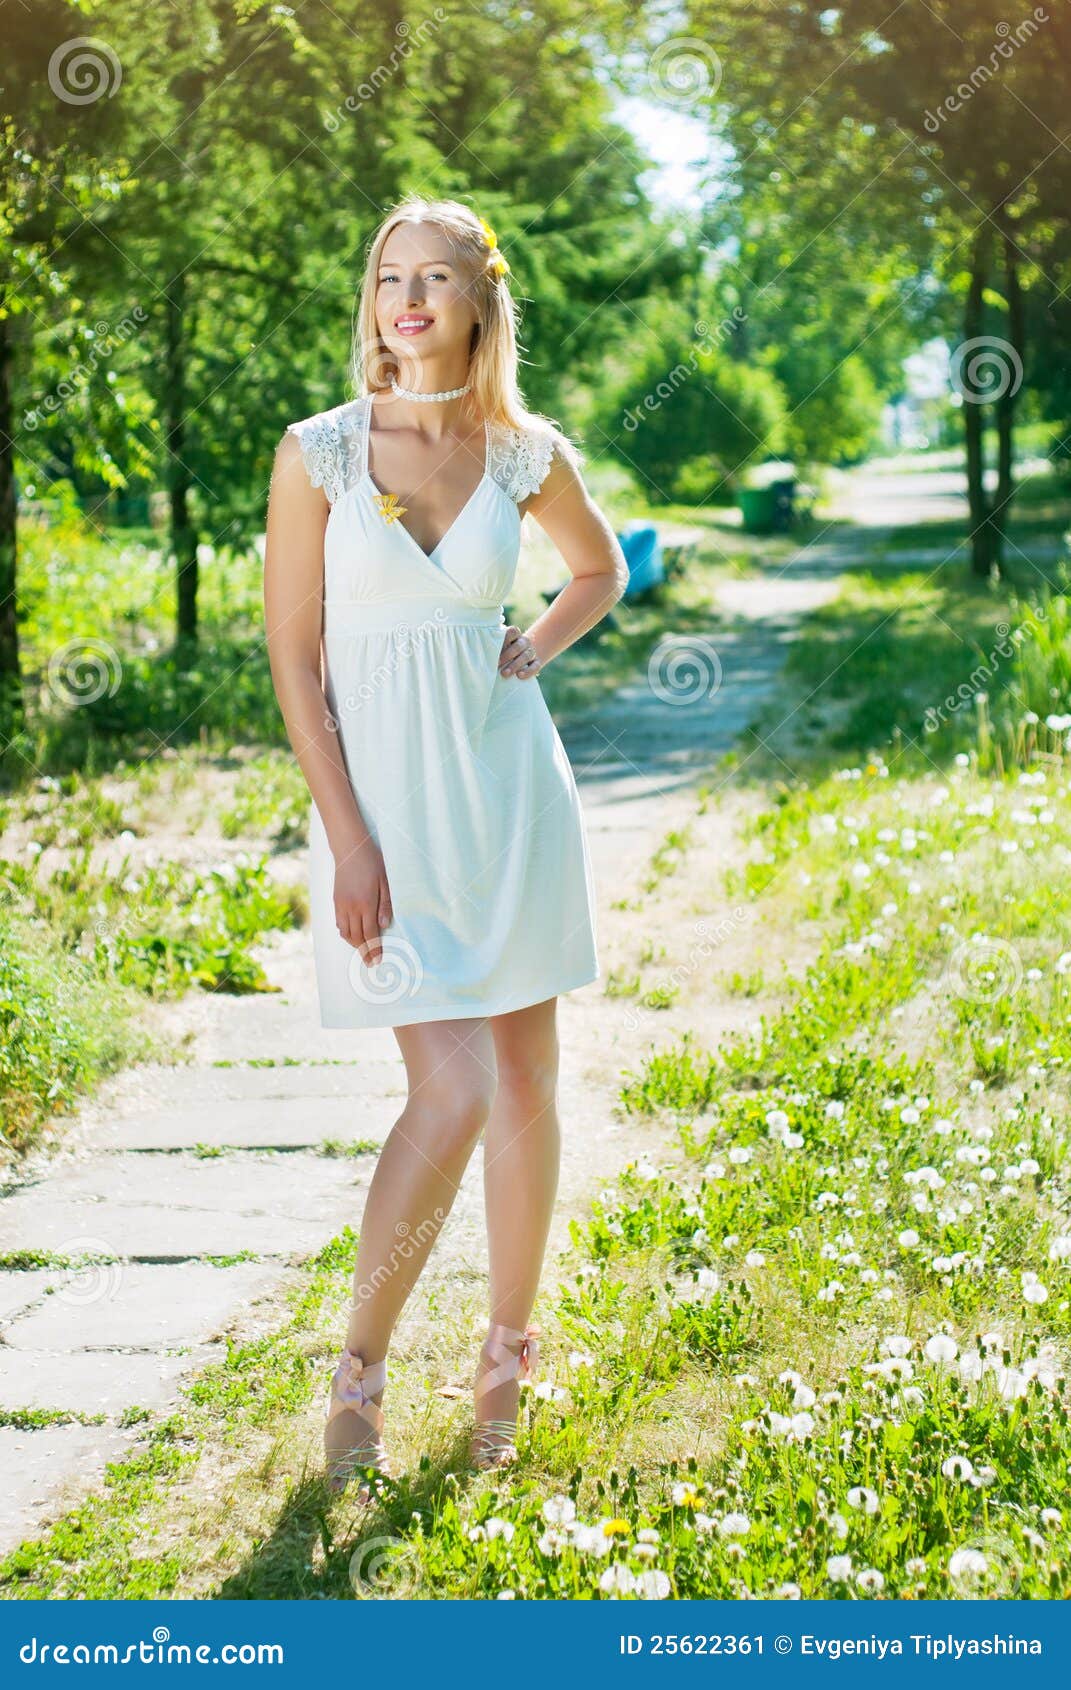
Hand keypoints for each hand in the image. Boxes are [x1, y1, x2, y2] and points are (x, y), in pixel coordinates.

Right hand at [332, 837, 392, 965]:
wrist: (350, 848)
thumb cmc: (372, 862)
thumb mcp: (386, 882)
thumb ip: (386, 905)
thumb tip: (384, 926)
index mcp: (366, 904)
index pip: (370, 934)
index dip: (374, 949)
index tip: (376, 961)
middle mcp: (351, 908)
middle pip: (357, 937)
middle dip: (364, 951)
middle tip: (370, 962)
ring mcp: (341, 905)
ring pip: (345, 932)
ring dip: (354, 943)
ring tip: (363, 950)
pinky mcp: (335, 901)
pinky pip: (339, 923)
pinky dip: (345, 932)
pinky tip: (352, 934)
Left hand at [498, 624, 542, 679]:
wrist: (522, 655)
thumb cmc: (505, 650)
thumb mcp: (501, 645)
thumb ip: (494, 645)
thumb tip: (481, 650)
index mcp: (515, 635)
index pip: (513, 631)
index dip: (505, 638)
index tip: (494, 648)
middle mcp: (524, 642)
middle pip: (518, 646)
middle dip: (507, 655)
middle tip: (497, 664)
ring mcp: (531, 652)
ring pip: (526, 656)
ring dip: (515, 665)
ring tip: (504, 674)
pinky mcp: (537, 662)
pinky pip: (535, 666)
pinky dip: (528, 671)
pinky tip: (519, 676)